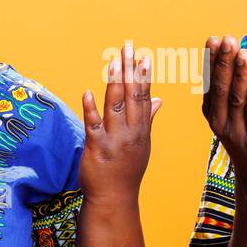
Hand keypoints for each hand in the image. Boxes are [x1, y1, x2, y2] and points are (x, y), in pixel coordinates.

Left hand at [79, 41, 159, 201]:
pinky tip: (87, 93)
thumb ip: (148, 119)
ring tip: (113, 62)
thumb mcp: (142, 144)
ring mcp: (114, 140)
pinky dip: (90, 108)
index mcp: (142, 130)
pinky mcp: (96, 148)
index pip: (144, 97)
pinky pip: (93, 125)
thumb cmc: (126, 171)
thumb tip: (159, 99)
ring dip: (114, 82)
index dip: (143, 76)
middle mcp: (131, 133)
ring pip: (115, 106)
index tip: (143, 56)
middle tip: (127, 46)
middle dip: (129, 70)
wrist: (114, 199)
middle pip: (131, 95)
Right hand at [201, 34, 246, 188]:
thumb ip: (232, 90)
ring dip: (239, 73)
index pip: (211, 82)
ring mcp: (237, 131)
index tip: (213, 39)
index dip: (212, 61)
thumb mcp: (235, 113)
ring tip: (242, 51)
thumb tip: (231, 58)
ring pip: (237, 97)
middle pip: (221, 87)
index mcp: (213, 112)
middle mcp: (221, 121)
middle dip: (224, 62)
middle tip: (227, 39)